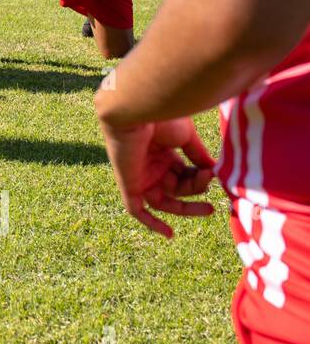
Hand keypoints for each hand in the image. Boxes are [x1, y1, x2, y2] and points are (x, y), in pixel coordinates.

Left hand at [98, 115, 215, 237]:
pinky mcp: (128, 183)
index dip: (200, 179)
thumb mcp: (186, 138)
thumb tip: (213, 171)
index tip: (214, 175)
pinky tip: (169, 233)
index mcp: (162, 152)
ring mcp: (139, 174)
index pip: (183, 174)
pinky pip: (136, 209)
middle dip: (195, 197)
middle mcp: (149, 164)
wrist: (137, 109)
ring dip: (185, 206)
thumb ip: (198, 157)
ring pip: (163, 200)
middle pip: (175, 189)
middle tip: (213, 207)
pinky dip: (150, 222)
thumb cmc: (161, 117)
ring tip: (206, 206)